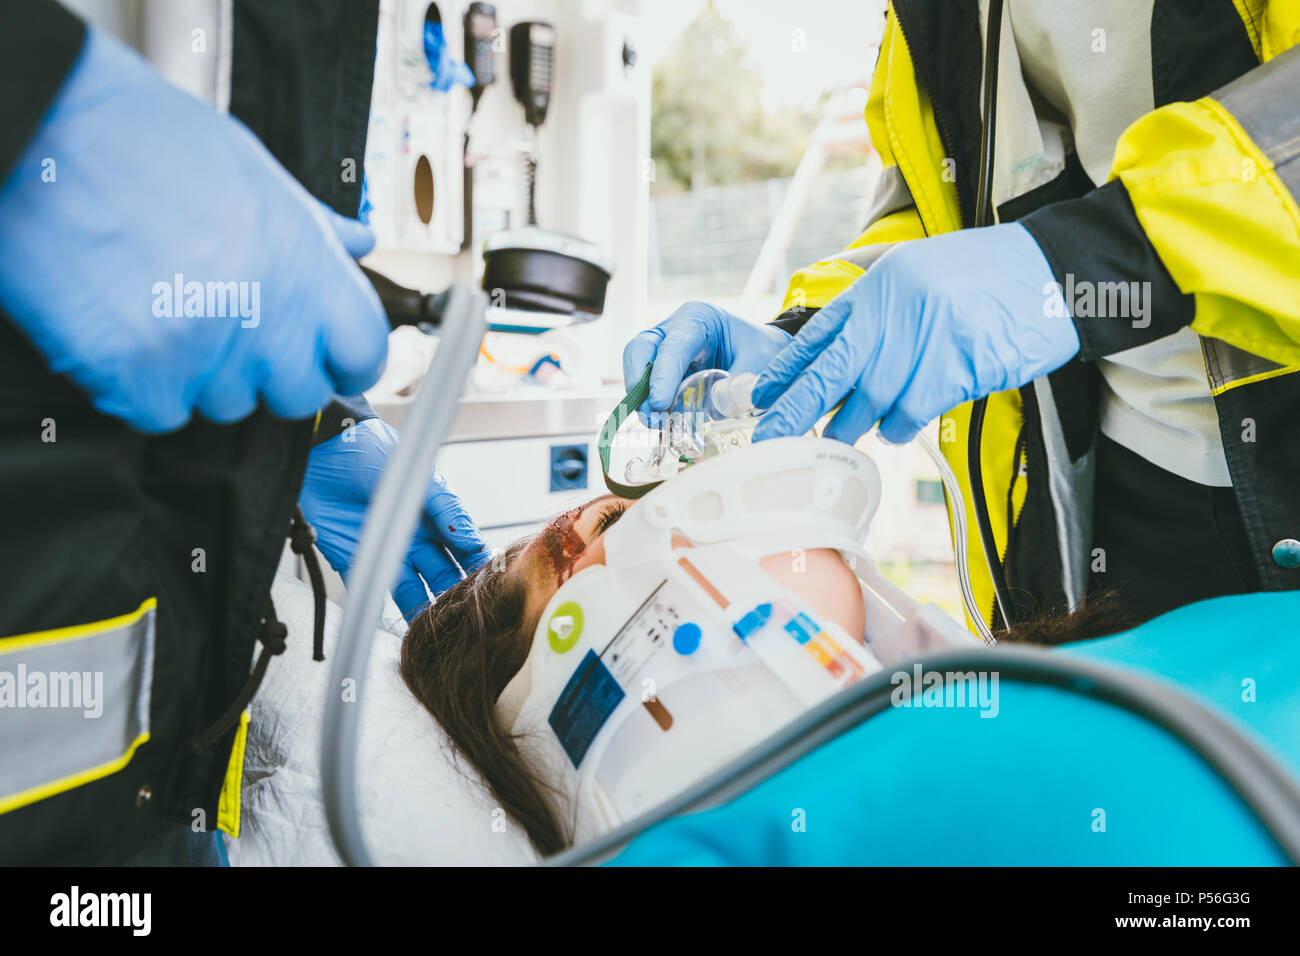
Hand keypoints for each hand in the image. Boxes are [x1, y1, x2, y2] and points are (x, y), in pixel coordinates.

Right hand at [0, 29, 387, 431]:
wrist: (46, 131)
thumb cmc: (147, 142)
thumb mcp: (254, 172)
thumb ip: (312, 227)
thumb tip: (355, 243)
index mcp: (307, 269)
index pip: (364, 356)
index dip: (344, 362)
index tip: (324, 359)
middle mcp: (267, 319)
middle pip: (296, 395)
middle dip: (267, 372)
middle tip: (226, 325)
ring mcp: (204, 353)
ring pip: (224, 405)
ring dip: (199, 374)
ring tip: (161, 307)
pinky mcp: (139, 377)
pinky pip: (157, 414)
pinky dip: (138, 386)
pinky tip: (123, 329)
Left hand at [300, 418, 491, 618]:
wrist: (322, 450)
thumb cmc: (372, 452)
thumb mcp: (420, 479)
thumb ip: (448, 511)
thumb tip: (473, 540)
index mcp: (434, 517)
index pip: (464, 549)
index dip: (478, 567)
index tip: (493, 585)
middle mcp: (414, 537)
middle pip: (443, 575)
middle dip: (457, 594)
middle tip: (469, 614)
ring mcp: (387, 551)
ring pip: (414, 590)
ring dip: (427, 608)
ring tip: (441, 627)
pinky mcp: (356, 560)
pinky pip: (374, 589)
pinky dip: (385, 610)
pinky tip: (403, 627)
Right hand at [622, 302, 790, 414]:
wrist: (767, 350)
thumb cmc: (763, 349)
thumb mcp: (759, 364)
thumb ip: (737, 387)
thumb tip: (712, 415)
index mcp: (699, 318)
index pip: (673, 344)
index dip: (662, 374)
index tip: (659, 402)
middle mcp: (675, 329)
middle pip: (640, 349)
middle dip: (639, 383)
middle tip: (651, 415)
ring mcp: (665, 348)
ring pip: (638, 368)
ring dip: (641, 398)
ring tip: (657, 423)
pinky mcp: (664, 369)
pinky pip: (646, 385)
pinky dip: (649, 404)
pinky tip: (662, 422)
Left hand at [752, 223, 1079, 444]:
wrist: (1054, 272)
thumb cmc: (988, 278)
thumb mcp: (920, 276)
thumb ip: (880, 315)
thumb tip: (843, 366)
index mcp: (881, 286)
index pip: (820, 333)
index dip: (788, 369)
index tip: (762, 396)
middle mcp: (895, 310)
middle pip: (831, 372)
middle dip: (796, 410)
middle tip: (772, 437)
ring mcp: (925, 340)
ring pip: (870, 400)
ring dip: (855, 424)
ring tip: (845, 435)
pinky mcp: (955, 369)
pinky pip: (910, 412)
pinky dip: (898, 426)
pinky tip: (898, 425)